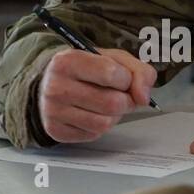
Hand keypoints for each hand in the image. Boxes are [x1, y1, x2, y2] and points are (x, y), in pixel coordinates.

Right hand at [37, 48, 157, 142]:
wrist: (49, 84)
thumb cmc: (86, 70)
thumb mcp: (113, 59)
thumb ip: (138, 71)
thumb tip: (143, 98)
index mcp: (69, 61)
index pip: (111, 74)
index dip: (126, 79)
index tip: (121, 78)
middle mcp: (56, 86)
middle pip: (112, 103)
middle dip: (125, 101)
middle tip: (118, 95)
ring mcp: (53, 110)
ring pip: (104, 123)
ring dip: (114, 116)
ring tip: (105, 105)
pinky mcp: (56, 130)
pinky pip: (93, 134)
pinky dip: (100, 126)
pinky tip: (92, 114)